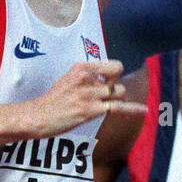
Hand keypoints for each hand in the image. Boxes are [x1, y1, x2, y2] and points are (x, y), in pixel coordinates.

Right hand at [28, 60, 145, 137]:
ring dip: (115, 99)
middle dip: (116, 86)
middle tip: (105, 94)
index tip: (110, 80)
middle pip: (118, 77)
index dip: (114, 74)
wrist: (37, 117)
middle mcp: (87, 78)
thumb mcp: (66, 79)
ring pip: (119, 92)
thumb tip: (102, 79)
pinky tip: (144, 110)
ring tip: (101, 106)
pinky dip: (133, 109)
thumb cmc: (51, 101)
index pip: (112, 65)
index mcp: (81, 67)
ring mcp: (90, 94)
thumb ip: (86, 77)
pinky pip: (119, 107)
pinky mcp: (91, 110)